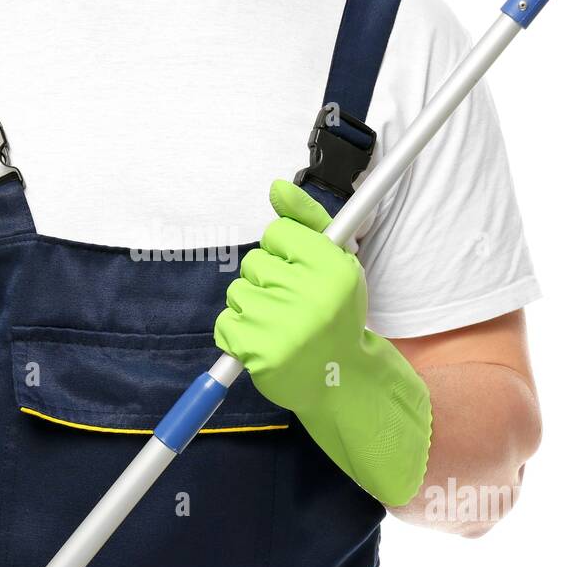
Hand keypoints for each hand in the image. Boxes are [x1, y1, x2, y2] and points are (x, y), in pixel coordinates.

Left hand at [215, 179, 431, 505]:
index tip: (300, 273)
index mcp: (333, 266)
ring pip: (238, 291)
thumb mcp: (335, 262)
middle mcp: (311, 293)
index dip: (285, 252)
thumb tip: (275, 187)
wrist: (341, 379)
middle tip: (292, 305)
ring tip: (281, 326)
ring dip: (252, 307)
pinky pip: (225, 322)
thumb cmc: (335, 314)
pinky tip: (265, 342)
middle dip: (267, 281)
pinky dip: (237, 333)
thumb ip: (307, 220)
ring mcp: (283, 324)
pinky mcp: (259, 351)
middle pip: (255, 261)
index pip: (277, 232)